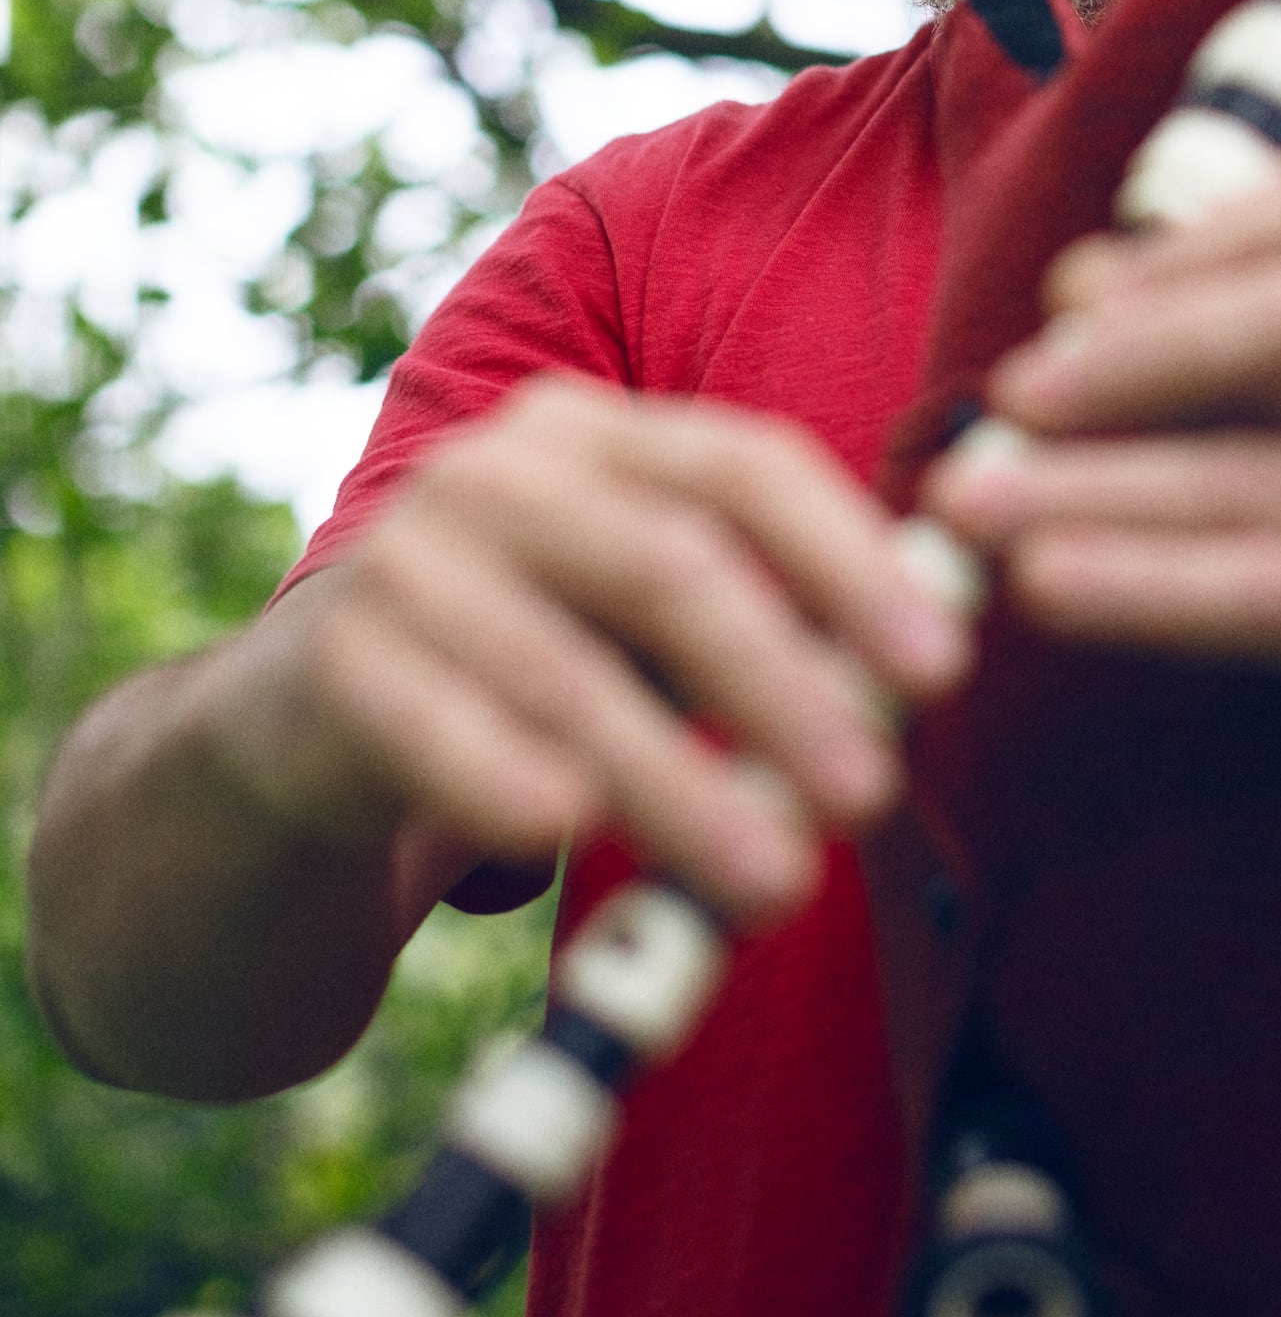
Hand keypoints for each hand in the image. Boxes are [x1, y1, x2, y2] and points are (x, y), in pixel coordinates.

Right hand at [215, 378, 970, 924]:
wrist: (302, 727)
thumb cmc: (529, 666)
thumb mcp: (646, 624)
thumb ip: (770, 626)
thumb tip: (926, 676)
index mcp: (598, 434)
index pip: (747, 465)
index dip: (853, 561)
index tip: (941, 667)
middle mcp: (498, 470)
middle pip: (668, 564)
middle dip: (782, 687)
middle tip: (869, 796)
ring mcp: (402, 556)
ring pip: (564, 671)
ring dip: (680, 783)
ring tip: (774, 882)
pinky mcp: (328, 661)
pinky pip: (433, 726)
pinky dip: (505, 777)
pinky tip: (567, 833)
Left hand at [924, 137, 1280, 854]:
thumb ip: (1212, 346)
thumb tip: (1067, 287)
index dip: (1192, 234)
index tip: (1069, 291)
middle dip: (1130, 352)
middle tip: (1006, 397)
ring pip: (1258, 481)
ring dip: (1095, 489)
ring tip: (971, 508)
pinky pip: (1273, 596)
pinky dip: (1145, 588)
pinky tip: (1047, 591)